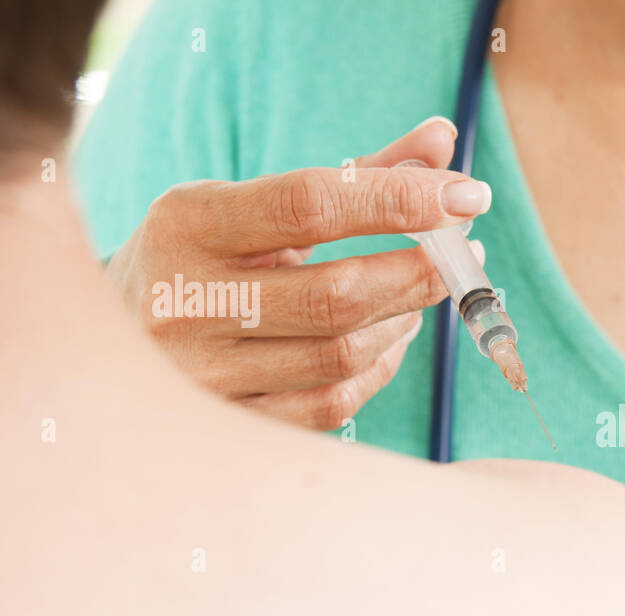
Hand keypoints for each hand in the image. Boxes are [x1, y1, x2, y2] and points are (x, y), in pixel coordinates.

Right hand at [105, 118, 488, 428]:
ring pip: (344, 354)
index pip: (309, 203)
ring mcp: (204, 372)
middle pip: (338, 294)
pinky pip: (334, 402)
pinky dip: (380, 368)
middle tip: (461, 254)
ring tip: (423, 292)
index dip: (399, 200)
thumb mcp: (254, 203)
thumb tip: (444, 139)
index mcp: (188, 223)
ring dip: (404, 320)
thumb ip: (354, 172)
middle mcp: (187, 300)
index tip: (468, 195)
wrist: (112, 336)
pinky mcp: (230, 422)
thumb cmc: (207, 257)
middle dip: (418, 272)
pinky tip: (391, 339)